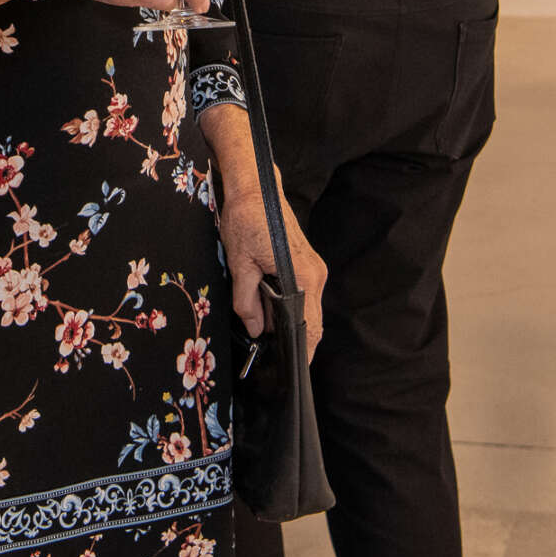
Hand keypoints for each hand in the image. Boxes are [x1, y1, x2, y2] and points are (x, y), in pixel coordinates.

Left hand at [214, 169, 325, 363]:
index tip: (292, 369)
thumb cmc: (247, 220)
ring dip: (286, 318)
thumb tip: (256, 330)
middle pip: (311, 319)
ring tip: (261, 323)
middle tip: (268, 351)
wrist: (255, 187)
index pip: (312, 326)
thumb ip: (247, 302)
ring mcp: (313, 266)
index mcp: (303, 276)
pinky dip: (286, 302)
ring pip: (304, 306)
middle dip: (290, 336)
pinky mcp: (306, 260)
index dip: (303, 350)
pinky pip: (301, 292)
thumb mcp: (240, 264)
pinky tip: (265, 303)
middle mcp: (315, 273)